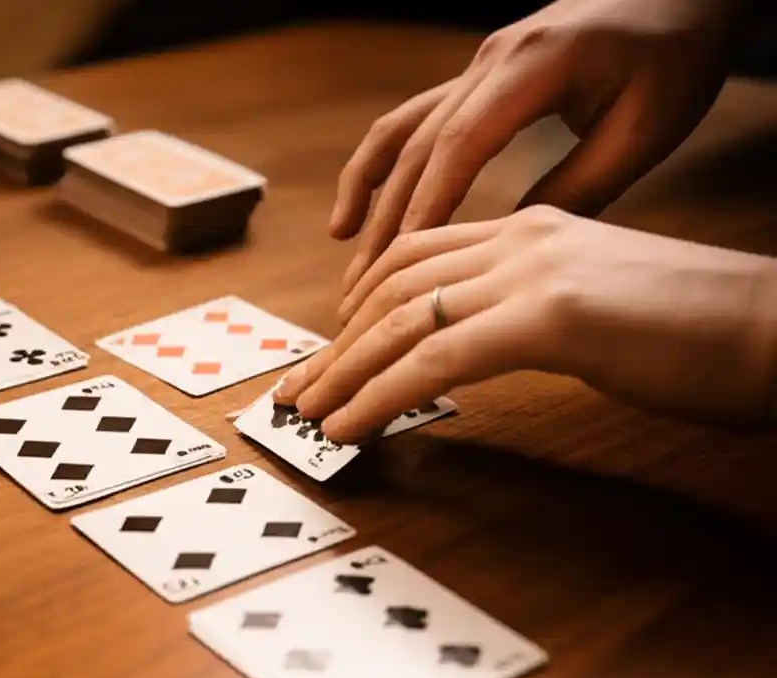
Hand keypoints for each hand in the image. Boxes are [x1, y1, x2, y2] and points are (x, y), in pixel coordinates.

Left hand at [275, 206, 776, 441]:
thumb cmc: (700, 332)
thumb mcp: (597, 305)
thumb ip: (532, 311)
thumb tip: (481, 346)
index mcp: (534, 227)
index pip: (416, 259)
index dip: (359, 308)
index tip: (327, 353)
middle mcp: (523, 236)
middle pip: (393, 287)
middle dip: (334, 344)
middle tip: (296, 392)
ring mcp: (534, 271)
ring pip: (401, 321)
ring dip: (342, 373)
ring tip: (306, 416)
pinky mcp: (550, 317)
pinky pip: (433, 359)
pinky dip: (378, 396)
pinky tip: (350, 426)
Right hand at [330, 0, 748, 306]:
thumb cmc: (677, 55)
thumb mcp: (644, 129)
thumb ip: (578, 185)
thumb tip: (510, 246)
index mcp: (534, 64)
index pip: (459, 144)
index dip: (425, 205)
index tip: (400, 264)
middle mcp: (492, 58)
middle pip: (418, 143)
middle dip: (385, 215)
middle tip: (361, 280)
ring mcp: (480, 62)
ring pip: (403, 126)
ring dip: (368, 183)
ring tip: (343, 237)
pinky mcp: (481, 74)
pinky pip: (418, 117)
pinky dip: (388, 160)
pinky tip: (372, 198)